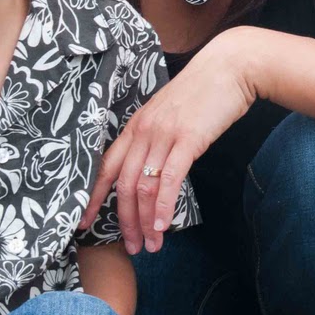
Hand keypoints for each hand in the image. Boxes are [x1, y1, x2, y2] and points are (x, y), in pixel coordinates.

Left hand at [81, 27, 260, 252]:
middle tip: (132, 247)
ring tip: (152, 244)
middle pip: (124, 185)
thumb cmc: (204, 91)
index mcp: (136, 125)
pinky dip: (164, 206)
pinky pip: (169, 180)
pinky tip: (164, 225)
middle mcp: (143, 131)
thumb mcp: (170, 112)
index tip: (83, 223)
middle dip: (125, 221)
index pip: (106, 167)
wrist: (230, 67)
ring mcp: (164, 135)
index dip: (92, 197)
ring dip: (146, 221)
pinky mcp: (187, 139)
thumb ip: (158, 137)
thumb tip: (154, 166)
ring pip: (145, 187)